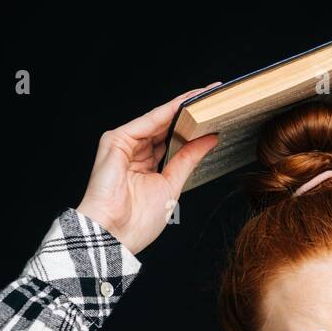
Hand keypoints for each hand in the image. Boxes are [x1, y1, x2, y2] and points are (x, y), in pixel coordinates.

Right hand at [76, 85, 222, 255]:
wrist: (114, 234)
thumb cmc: (137, 221)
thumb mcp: (172, 185)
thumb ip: (188, 159)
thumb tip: (210, 138)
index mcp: (146, 166)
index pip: (172, 140)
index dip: (192, 127)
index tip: (215, 115)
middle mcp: (134, 151)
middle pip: (166, 125)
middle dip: (190, 111)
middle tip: (217, 96)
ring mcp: (124, 144)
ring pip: (159, 118)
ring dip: (184, 106)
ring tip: (209, 96)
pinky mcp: (117, 139)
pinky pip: (149, 120)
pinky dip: (170, 110)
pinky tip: (189, 103)